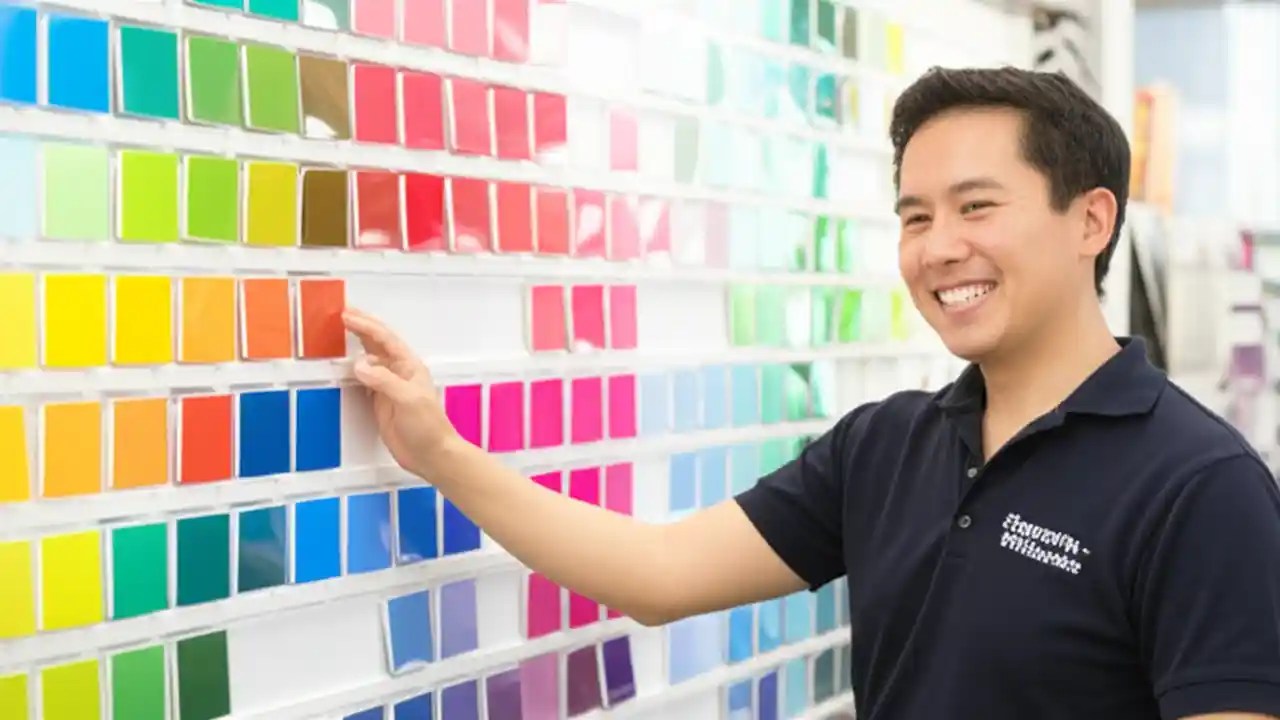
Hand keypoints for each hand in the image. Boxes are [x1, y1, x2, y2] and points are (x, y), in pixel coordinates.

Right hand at [342, 307, 457, 477]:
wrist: (431, 454)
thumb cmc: (427, 426)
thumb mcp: (408, 399)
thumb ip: (383, 381)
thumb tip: (358, 364)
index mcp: (409, 366)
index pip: (385, 340)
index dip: (366, 326)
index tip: (346, 316)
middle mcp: (398, 372)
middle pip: (377, 345)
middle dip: (361, 328)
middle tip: (341, 314)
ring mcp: (389, 387)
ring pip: (369, 360)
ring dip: (355, 347)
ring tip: (338, 334)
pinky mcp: (381, 402)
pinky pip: (364, 381)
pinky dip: (353, 371)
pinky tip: (344, 366)